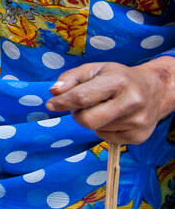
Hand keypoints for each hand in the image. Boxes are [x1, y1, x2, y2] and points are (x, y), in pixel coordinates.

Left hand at [44, 59, 174, 144]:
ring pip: (96, 129)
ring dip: (93, 120)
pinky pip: (107, 138)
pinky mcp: (139, 136)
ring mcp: (137, 122)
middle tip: (83, 105)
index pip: (82, 97)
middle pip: (87, 120)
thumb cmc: (119, 78)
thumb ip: (71, 78)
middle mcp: (131, 102)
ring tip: (106, 107)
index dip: (62, 102)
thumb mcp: (95, 70)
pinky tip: (115, 117)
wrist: (156, 90)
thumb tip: (54, 91)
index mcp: (118, 81)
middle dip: (78, 114)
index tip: (51, 104)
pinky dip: (104, 129)